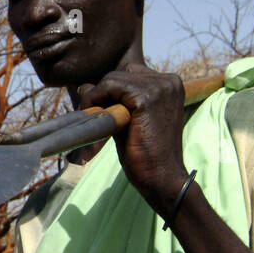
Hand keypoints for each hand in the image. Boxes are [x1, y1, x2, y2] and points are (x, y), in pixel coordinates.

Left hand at [76, 64, 189, 211]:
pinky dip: (96, 100)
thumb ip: (111, 102)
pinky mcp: (146, 97)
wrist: (162, 178)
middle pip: (121, 73)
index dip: (111, 91)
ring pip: (112, 79)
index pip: (131, 74)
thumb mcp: (128, 121)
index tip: (101, 111)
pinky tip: (96, 118)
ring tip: (95, 121)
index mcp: (169, 85)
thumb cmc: (146, 155)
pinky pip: (109, 87)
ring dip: (97, 98)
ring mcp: (159, 87)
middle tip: (94, 117)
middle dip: (103, 93)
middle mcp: (168, 81)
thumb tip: (84, 86)